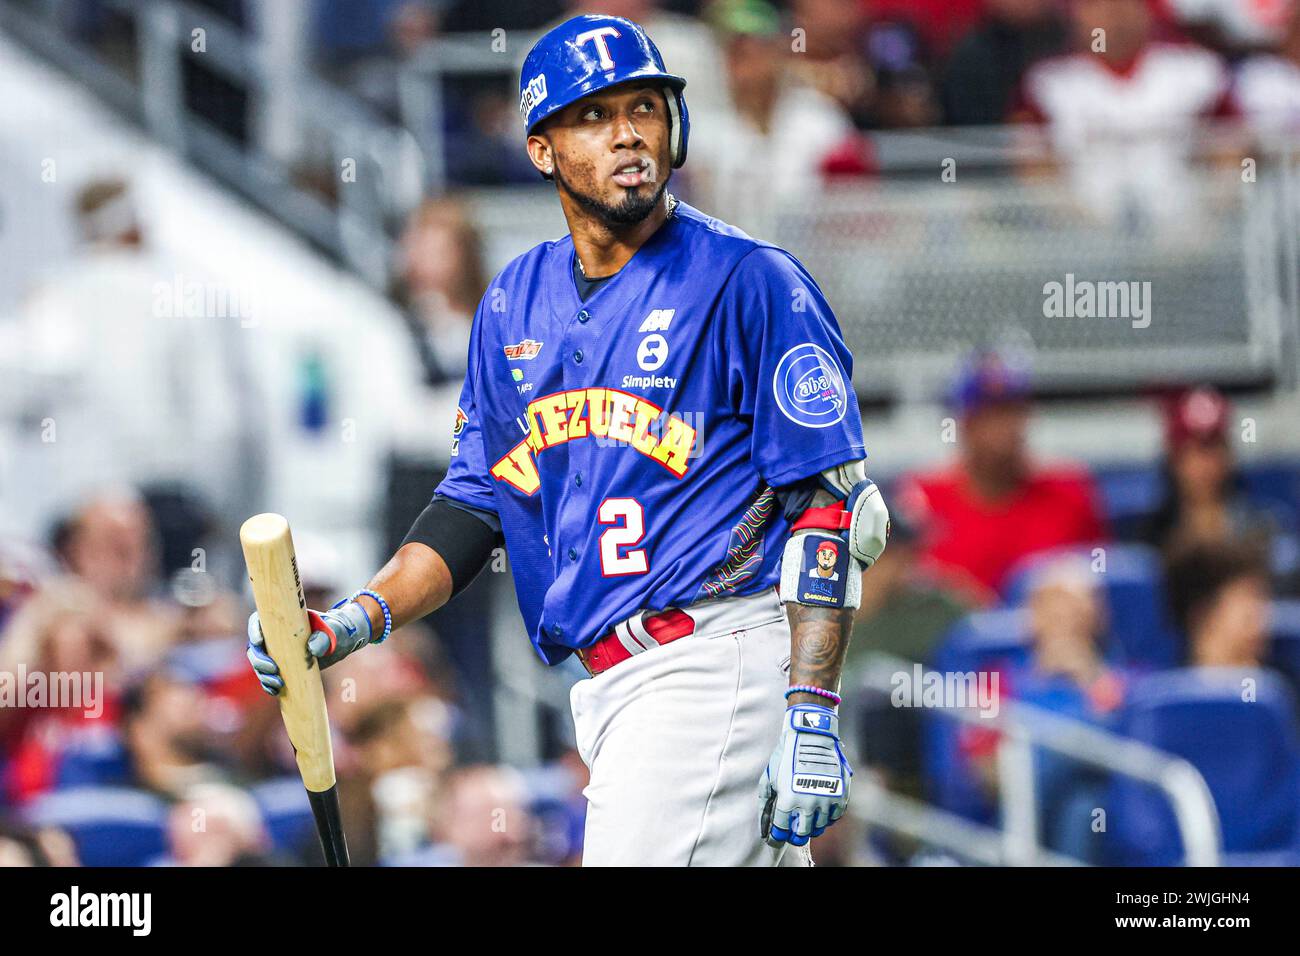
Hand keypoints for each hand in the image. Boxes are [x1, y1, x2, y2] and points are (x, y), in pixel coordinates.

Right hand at [246, 601, 372, 694]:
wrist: (342, 641)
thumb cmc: (336, 630)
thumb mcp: (333, 631)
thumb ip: (324, 637)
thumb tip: (311, 648)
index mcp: (283, 620)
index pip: (259, 621)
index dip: (254, 630)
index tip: (259, 641)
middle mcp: (276, 636)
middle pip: (255, 647)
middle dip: (259, 660)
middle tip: (274, 670)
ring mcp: (277, 652)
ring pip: (259, 664)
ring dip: (263, 675)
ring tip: (278, 684)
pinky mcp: (282, 667)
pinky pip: (268, 676)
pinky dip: (268, 684)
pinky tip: (275, 691)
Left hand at [758, 704, 851, 847]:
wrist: (811, 735)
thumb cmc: (786, 754)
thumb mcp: (770, 776)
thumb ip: (766, 800)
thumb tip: (764, 821)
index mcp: (788, 800)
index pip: (782, 830)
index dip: (778, 836)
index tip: (776, 836)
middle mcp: (808, 803)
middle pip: (803, 834)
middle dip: (795, 835)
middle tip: (793, 832)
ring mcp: (827, 799)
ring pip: (820, 827)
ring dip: (812, 826)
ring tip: (807, 819)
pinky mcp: (841, 793)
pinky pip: (835, 816)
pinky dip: (828, 817)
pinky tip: (821, 811)